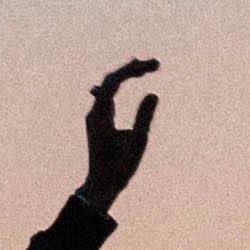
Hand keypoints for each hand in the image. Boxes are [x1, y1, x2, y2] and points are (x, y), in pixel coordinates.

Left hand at [77, 58, 161, 209]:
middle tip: (155, 64)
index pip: (113, 82)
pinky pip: (108, 96)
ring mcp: (96, 116)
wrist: (101, 185)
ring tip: (141, 65)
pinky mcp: (100, 121)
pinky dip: (119, 86)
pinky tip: (124, 81)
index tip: (153, 67)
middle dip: (131, 69)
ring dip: (125, 75)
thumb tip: (153, 94)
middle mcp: (95, 111)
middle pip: (110, 81)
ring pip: (108, 87)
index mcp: (100, 114)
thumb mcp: (137, 142)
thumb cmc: (119, 168)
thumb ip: (144, 117)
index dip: (132, 70)